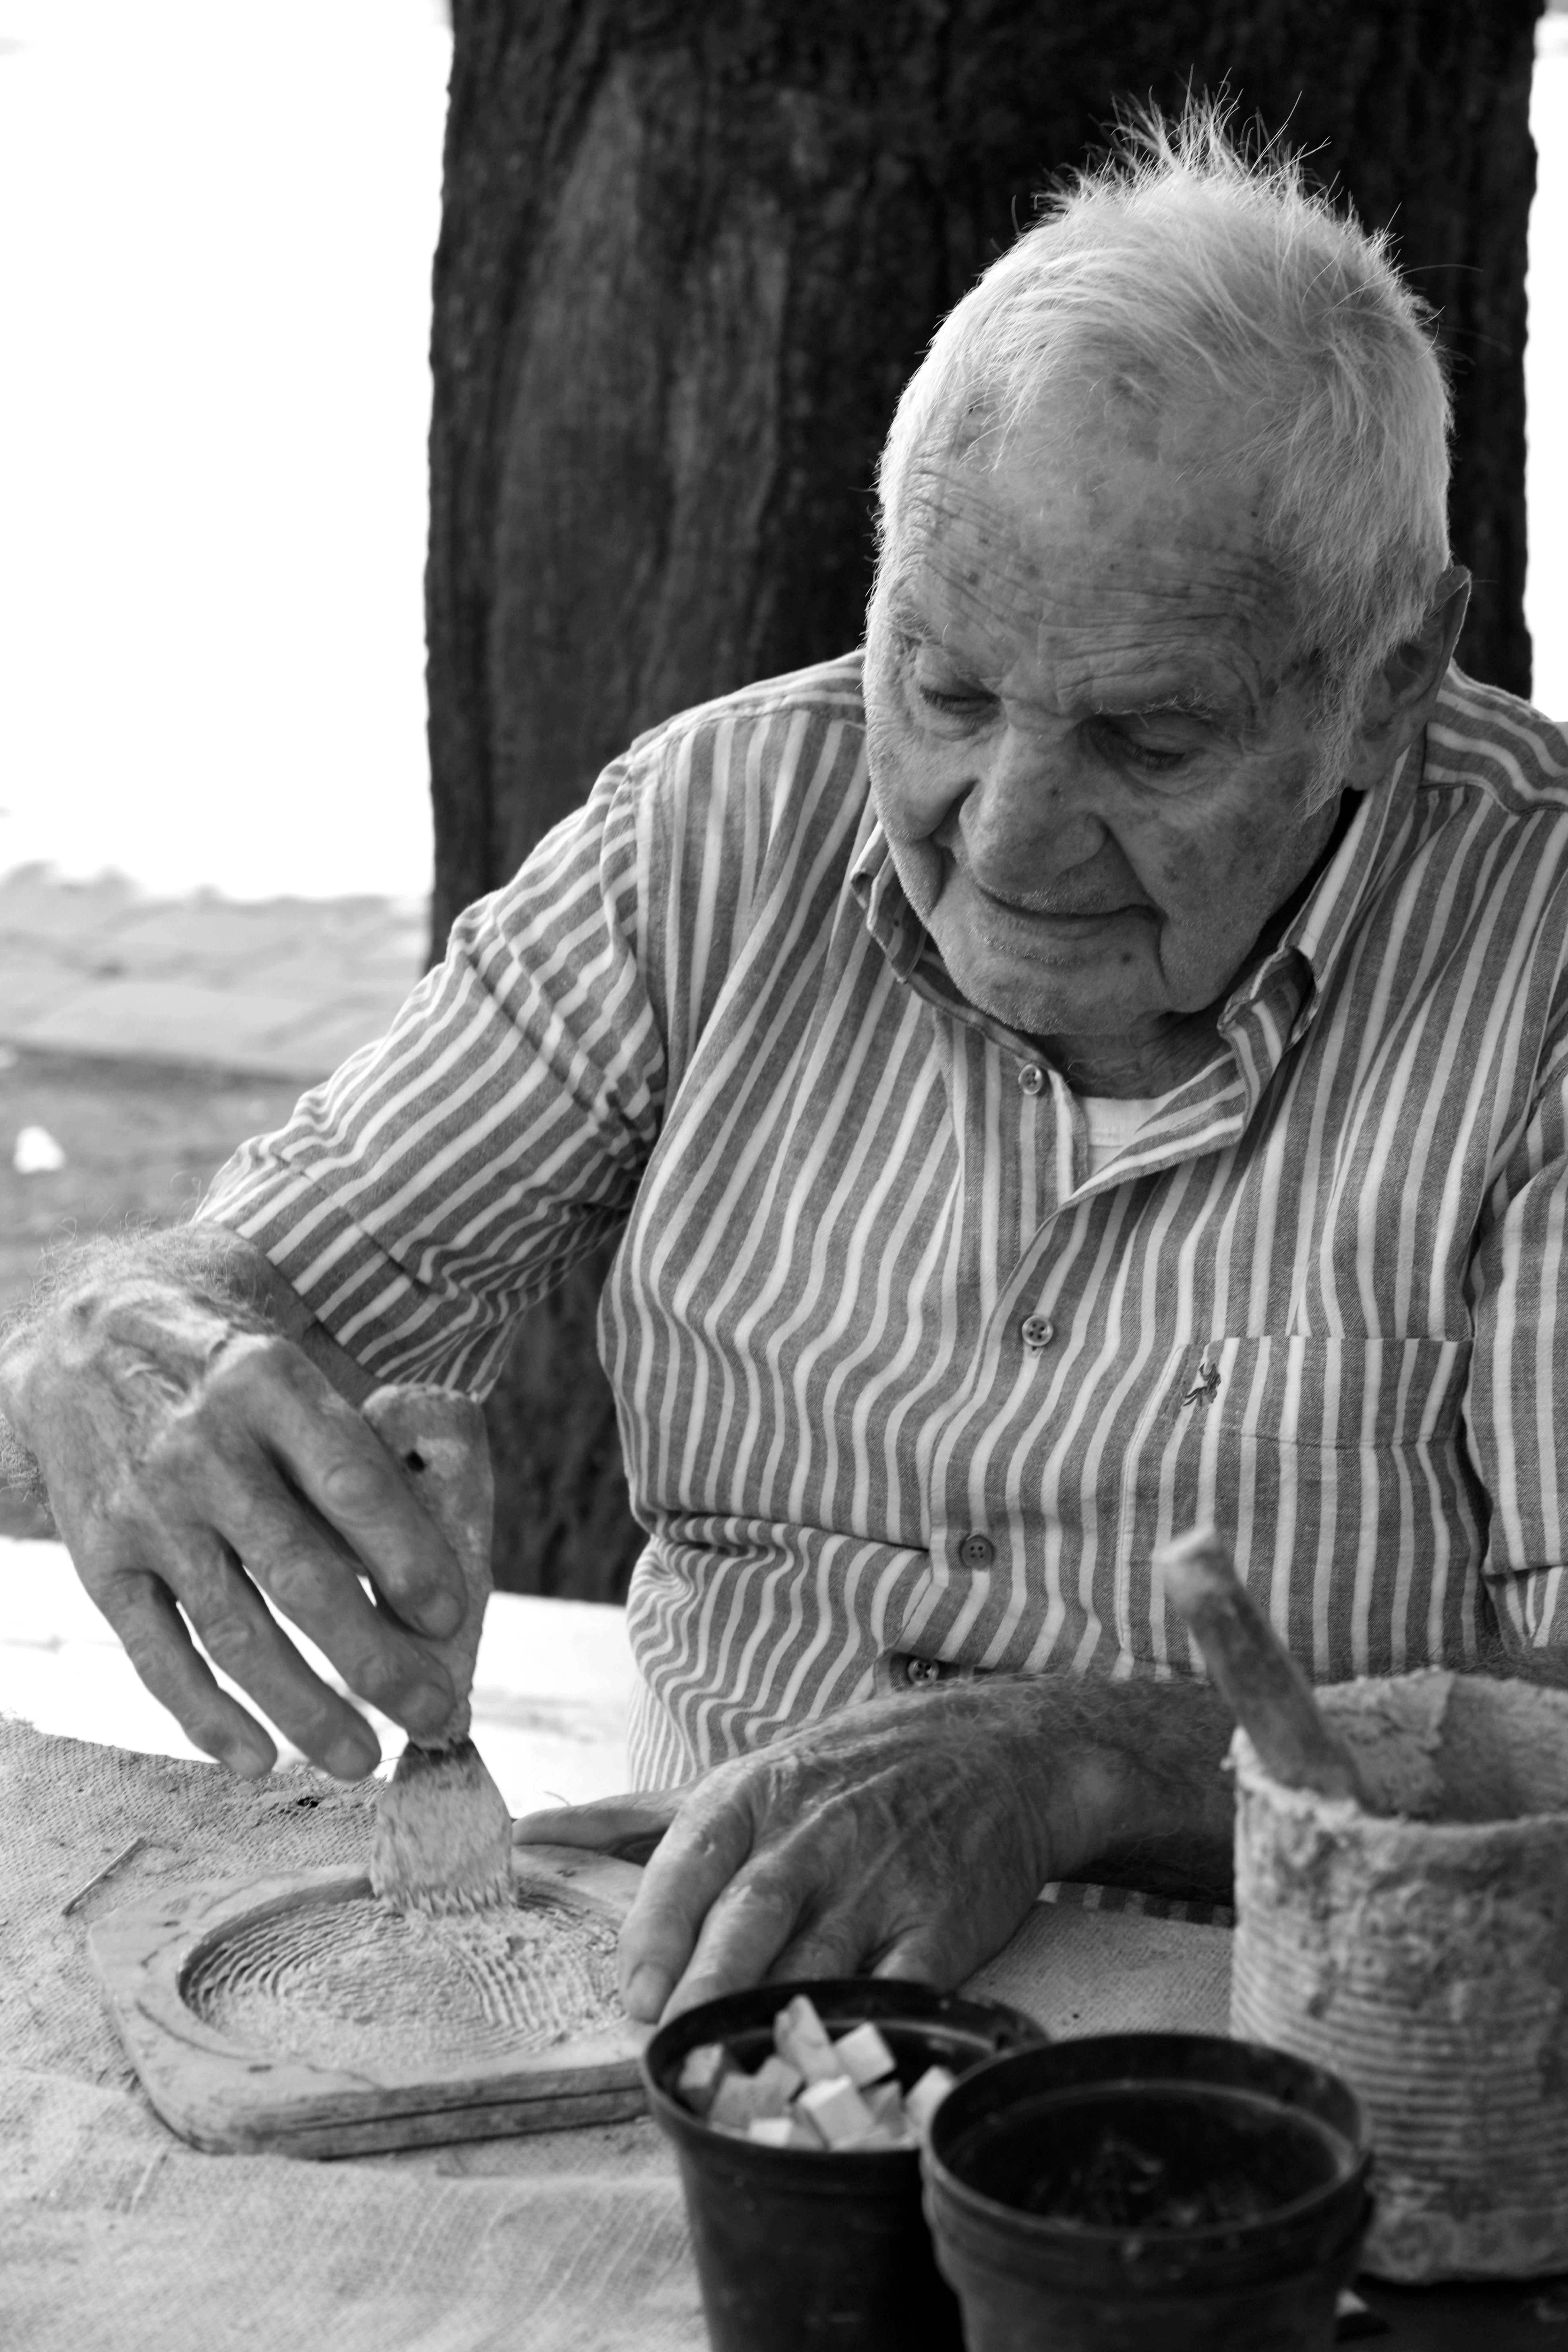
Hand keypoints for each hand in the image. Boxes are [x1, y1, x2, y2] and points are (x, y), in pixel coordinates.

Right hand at [0, 1237, 468, 1780]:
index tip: (451, 1618)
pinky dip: (208, 1716)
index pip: (352, 1485)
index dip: (406, 1557)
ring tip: (363, 1757)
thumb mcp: (290, 1377)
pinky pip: (158, 1655)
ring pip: (237, 1631)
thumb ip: (348, 1457)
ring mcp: (148, 1512)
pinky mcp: (102, 1562)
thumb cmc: (227, 1376)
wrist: (87, 1346)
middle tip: (432, 1713)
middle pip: (302, 1575)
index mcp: (267, 1387)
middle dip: (374, 1658)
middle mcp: (204, 1451)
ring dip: (305, 1707)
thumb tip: (421, 1573)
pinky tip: (258, 1759)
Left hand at [514, 1674, 1212, 2021]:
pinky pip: (897, 1988)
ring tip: (731, 2075)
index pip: (692, 1861)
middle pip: (752, 1915)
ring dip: (774, 2019)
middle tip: (673, 2041)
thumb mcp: (741, 1777)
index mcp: (758, 1796)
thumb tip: (534, 1838)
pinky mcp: (941, 1926)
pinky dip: (867, 2029)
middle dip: (709, 1982)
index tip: (634, 1994)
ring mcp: (882, 1882)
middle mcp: (817, 1836)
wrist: (998, 1753)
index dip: (660, 1930)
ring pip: (817, 1959)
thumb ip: (635, 1819)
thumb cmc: (849, 1769)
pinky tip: (835, 2066)